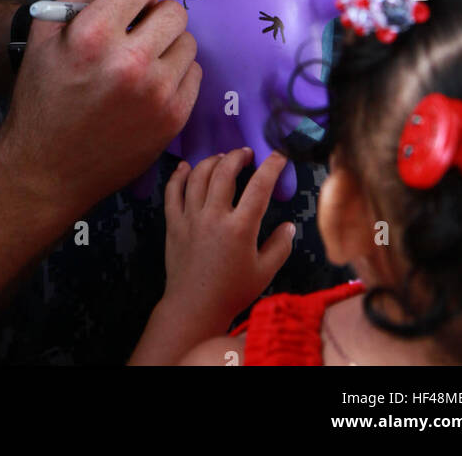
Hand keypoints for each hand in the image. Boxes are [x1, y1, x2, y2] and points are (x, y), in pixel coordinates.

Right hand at [0, 0, 200, 220]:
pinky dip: (176, 74)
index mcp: (93, 35)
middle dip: (154, 15)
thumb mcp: (42, 37)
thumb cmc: (42, 99)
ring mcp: (156, 92)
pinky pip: (194, 74)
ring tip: (142, 61)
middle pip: (174, 10)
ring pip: (188, 41)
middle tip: (135, 32)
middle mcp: (130, 61)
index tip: (124, 5)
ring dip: (168, 45)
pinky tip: (150, 85)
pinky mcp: (173, 118)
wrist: (47, 170)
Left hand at [160, 150, 294, 340]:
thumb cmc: (233, 292)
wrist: (195, 308)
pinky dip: (178, 175)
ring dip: (212, 161)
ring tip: (222, 158)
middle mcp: (214, 217)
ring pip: (198, 176)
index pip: (259, 187)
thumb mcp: (265, 273)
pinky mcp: (173, 223)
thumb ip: (280, 246)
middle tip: (246, 153)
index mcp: (240, 228)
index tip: (279, 156)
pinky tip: (186, 166)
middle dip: (237, 156)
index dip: (272, 167)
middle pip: (224, 172)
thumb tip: (289, 226)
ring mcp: (190, 218)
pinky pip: (173, 191)